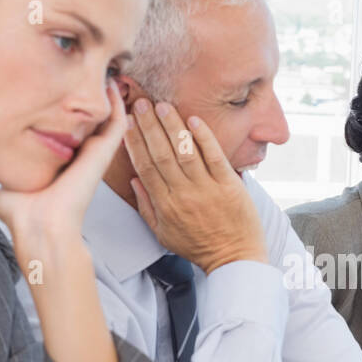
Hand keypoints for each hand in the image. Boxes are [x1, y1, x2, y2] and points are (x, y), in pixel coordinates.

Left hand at [0, 78, 127, 255]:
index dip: (65, 107)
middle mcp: (80, 156)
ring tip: (105, 72)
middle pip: (90, 120)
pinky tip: (111, 84)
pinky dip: (116, 103)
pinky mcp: (102, 153)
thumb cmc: (22, 211)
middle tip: (85, 70)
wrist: (39, 225)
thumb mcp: (8, 181)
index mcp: (61, 161)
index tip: (55, 83)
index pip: (68, 128)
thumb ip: (4, 165)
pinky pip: (116, 122)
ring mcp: (93, 154)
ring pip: (107, 118)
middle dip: (89, 96)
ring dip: (108, 96)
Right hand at [125, 98, 266, 273]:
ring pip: (185, 151)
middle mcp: (183, 194)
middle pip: (162, 154)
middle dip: (149, 127)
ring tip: (162, 105)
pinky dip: (204, 137)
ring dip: (172, 126)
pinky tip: (193, 119)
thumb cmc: (198, 246)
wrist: (234, 258)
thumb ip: (146, 206)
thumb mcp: (163, 233)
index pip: (145, 167)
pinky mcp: (229, 185)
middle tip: (140, 104)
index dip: (135, 143)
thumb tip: (134, 179)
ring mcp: (207, 189)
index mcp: (165, 205)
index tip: (127, 123)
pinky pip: (214, 156)